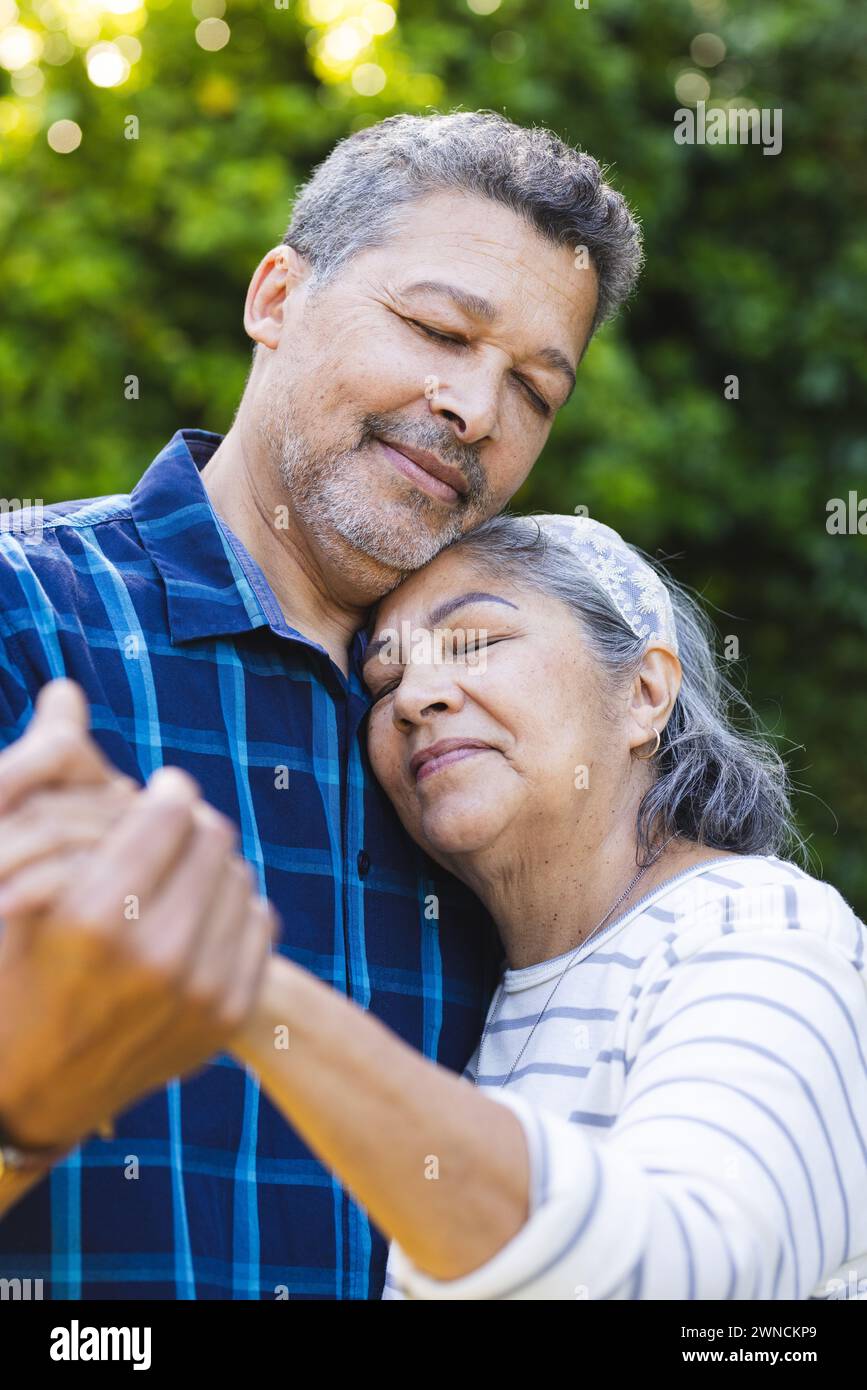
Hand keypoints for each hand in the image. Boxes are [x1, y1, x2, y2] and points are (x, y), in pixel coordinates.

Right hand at [0, 684, 276, 1153]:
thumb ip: (39, 781)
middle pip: (213, 837)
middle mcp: (157, 956)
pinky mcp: (228, 1017)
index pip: (169, 810)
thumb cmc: (8, 968)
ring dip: (212, 863)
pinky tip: (197, 914)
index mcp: (94, 917)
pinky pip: (260, 922)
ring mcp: (201, 993)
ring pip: (241, 876)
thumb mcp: (9, 877)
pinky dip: (233, 908)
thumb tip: (65, 691)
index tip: (157, 790)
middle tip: (172, 826)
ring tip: (181, 870)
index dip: (163, 792)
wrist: (34, 1090)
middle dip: (190, 824)